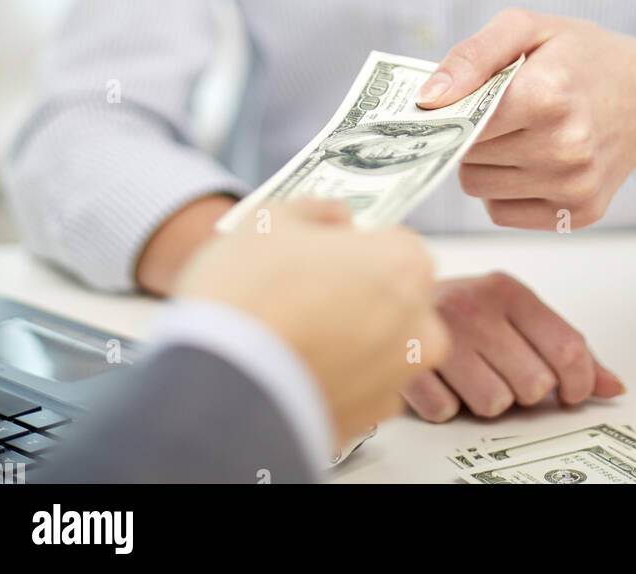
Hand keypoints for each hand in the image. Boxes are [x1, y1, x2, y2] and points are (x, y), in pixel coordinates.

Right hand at [173, 197, 448, 444]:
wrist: (217, 387)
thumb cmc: (248, 294)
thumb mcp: (271, 220)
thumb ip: (317, 211)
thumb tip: (335, 217)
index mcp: (406, 265)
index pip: (396, 243)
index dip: (357, 245)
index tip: (325, 253)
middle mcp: (417, 327)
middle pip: (394, 297)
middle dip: (358, 293)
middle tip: (303, 292)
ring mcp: (395, 381)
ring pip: (377, 346)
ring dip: (348, 338)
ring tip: (291, 334)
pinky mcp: (367, 424)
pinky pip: (356, 389)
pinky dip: (334, 379)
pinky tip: (292, 368)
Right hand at [400, 271, 623, 421]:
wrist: (394, 295)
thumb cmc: (464, 310)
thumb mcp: (517, 314)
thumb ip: (566, 348)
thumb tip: (611, 385)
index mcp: (508, 290)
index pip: (568, 348)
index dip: (578, 383)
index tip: (569, 392)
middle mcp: (476, 306)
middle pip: (535, 385)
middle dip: (523, 390)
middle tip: (504, 372)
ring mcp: (440, 334)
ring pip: (495, 404)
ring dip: (486, 400)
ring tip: (472, 376)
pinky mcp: (409, 363)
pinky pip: (448, 412)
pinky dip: (447, 405)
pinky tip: (443, 381)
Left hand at [417, 7, 635, 229]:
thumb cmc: (581, 56)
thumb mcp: (527, 28)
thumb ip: (471, 56)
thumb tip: (427, 99)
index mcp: (546, 95)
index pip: (461, 122)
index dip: (451, 110)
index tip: (453, 99)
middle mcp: (563, 148)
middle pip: (466, 156)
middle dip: (471, 132)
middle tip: (502, 109)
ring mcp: (573, 186)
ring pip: (478, 188)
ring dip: (485, 162)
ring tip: (519, 132)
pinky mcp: (578, 215)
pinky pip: (501, 213)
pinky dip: (505, 189)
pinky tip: (532, 159)